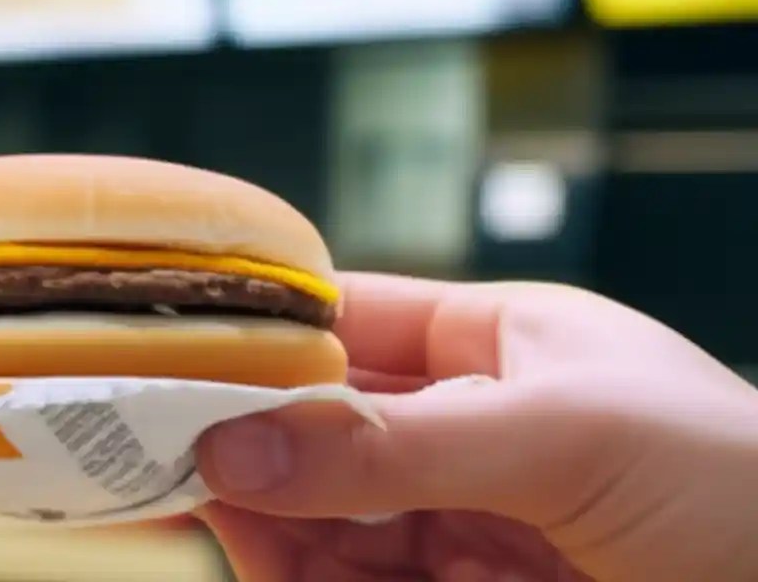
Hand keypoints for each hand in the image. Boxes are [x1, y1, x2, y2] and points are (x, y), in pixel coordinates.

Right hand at [194, 274, 757, 580]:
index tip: (176, 358)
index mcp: (499, 344)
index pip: (350, 320)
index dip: (262, 335)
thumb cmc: (743, 483)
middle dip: (252, 442)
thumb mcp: (563, 435)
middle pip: (319, 428)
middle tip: (175, 462)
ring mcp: (465, 521)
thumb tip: (238, 445)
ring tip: (219, 521)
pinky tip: (277, 571)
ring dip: (268, 520)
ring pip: (326, 515)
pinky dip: (307, 579)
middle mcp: (469, 429)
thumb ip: (396, 445)